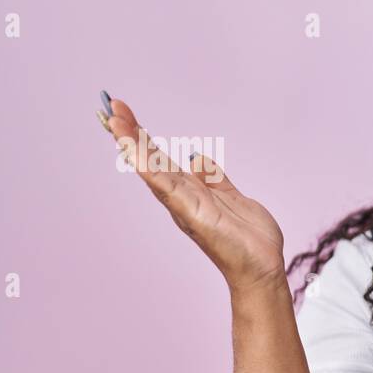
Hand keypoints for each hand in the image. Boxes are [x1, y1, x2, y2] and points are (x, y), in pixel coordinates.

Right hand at [98, 94, 286, 292]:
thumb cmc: (247, 238)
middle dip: (130, 133)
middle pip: (151, 160)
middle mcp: (181, 197)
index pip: (160, 158)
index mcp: (189, 191)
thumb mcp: (230, 196)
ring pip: (153, 170)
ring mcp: (184, 205)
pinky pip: (167, 187)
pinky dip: (149, 169)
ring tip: (114, 120)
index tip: (123, 111)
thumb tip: (195, 158)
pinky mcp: (193, 214)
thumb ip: (212, 178)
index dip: (142, 135)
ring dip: (133, 145)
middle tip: (110, 105)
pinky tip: (134, 152)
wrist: (261, 267)